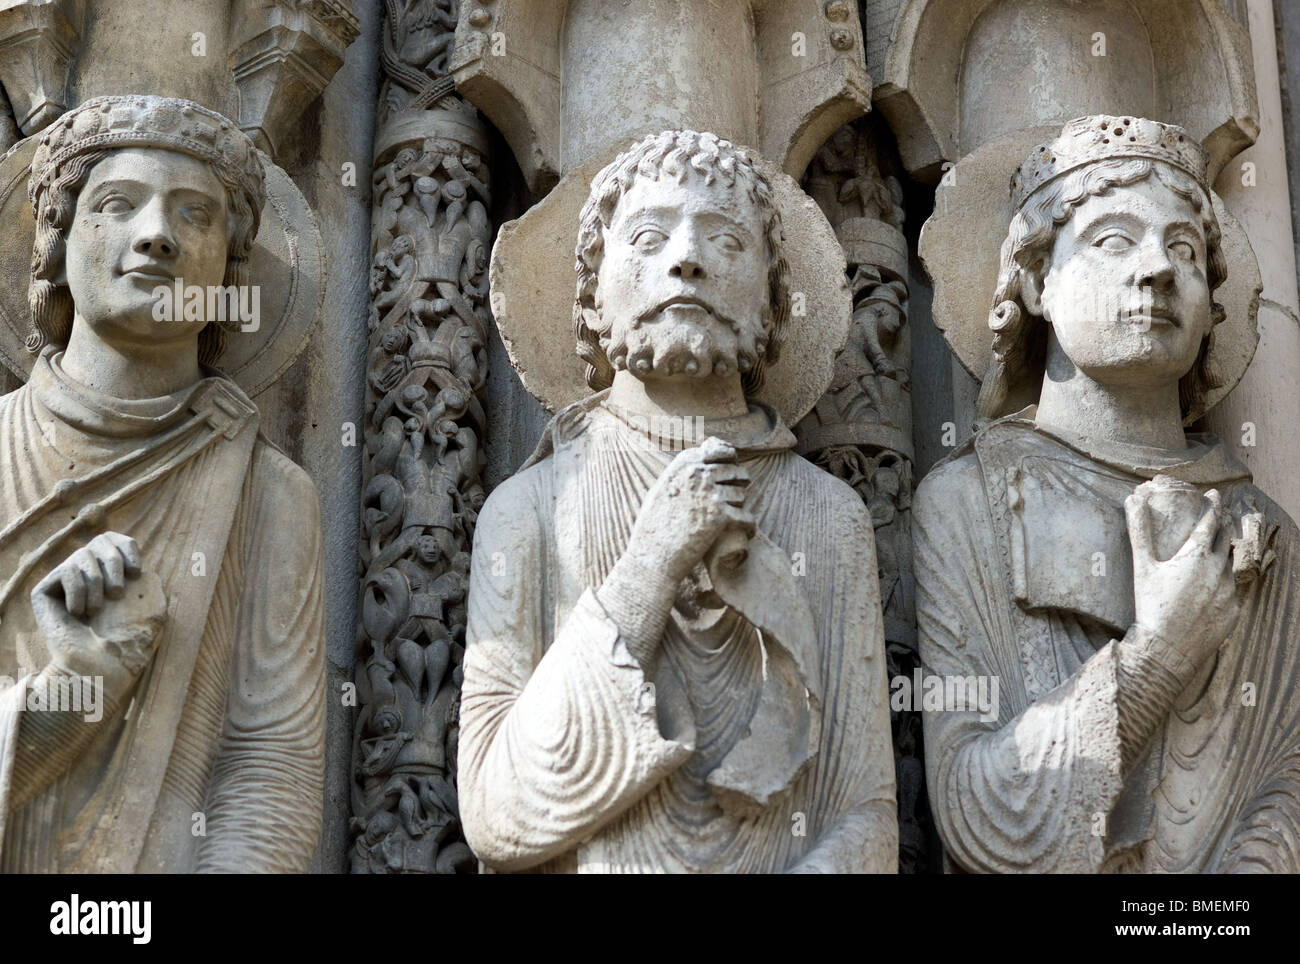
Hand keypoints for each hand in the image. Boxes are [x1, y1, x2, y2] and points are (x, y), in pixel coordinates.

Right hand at [31, 532, 167, 697]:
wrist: (100, 669)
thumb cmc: (128, 646)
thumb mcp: (152, 612)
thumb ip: (152, 587)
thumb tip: (149, 572)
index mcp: (111, 575)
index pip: (116, 540)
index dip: (127, 548)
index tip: (136, 572)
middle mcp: (87, 574)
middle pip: (101, 541)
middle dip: (114, 564)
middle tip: (117, 594)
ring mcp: (64, 582)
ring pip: (82, 556)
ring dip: (96, 584)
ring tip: (96, 610)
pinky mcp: (44, 592)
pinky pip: (65, 571)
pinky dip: (78, 593)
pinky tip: (78, 613)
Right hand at [625, 437, 753, 583]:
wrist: (652, 556)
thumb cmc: (653, 526)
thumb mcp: (661, 489)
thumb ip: (681, 473)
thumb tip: (699, 459)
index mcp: (683, 464)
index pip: (717, 452)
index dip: (728, 461)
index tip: (732, 474)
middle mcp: (697, 474)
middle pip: (733, 471)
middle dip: (739, 483)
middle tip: (737, 498)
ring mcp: (709, 493)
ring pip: (741, 493)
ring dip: (740, 506)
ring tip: (736, 518)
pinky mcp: (719, 516)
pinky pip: (747, 516)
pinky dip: (749, 526)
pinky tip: (748, 532)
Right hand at [1126, 488, 1243, 669]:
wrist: (1167, 649)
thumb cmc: (1151, 606)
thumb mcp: (1142, 566)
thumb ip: (1139, 530)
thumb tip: (1132, 498)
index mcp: (1196, 555)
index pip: (1211, 520)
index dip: (1213, 504)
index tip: (1213, 495)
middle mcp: (1218, 569)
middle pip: (1225, 539)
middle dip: (1221, 526)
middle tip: (1215, 519)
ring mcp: (1228, 591)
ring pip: (1229, 564)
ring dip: (1222, 555)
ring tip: (1212, 553)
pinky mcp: (1233, 610)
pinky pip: (1231, 590)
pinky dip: (1222, 583)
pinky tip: (1210, 587)